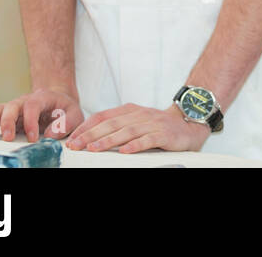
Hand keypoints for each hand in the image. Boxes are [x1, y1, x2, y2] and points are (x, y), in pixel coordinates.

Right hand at [0, 87, 83, 141]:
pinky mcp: (6, 115)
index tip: (33, 138)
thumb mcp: (75, 114)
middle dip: (7, 122)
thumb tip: (50, 135)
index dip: (30, 122)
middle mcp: (25, 101)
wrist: (58, 103)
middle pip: (12, 106)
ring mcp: (14, 107)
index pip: (33, 105)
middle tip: (7, 138)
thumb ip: (67, 122)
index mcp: (43, 98)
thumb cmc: (65, 110)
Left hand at [65, 104, 209, 153]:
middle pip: (112, 123)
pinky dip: (136, 145)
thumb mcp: (135, 122)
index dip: (87, 127)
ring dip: (109, 140)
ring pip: (127, 131)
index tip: (72, 138)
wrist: (188, 124)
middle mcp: (140, 114)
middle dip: (91, 135)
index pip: (103, 116)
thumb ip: (117, 127)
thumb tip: (90, 138)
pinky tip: (125, 151)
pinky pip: (148, 139)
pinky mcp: (164, 133)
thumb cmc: (158, 126)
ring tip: (94, 149)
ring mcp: (152, 123)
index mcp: (130, 110)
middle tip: (76, 145)